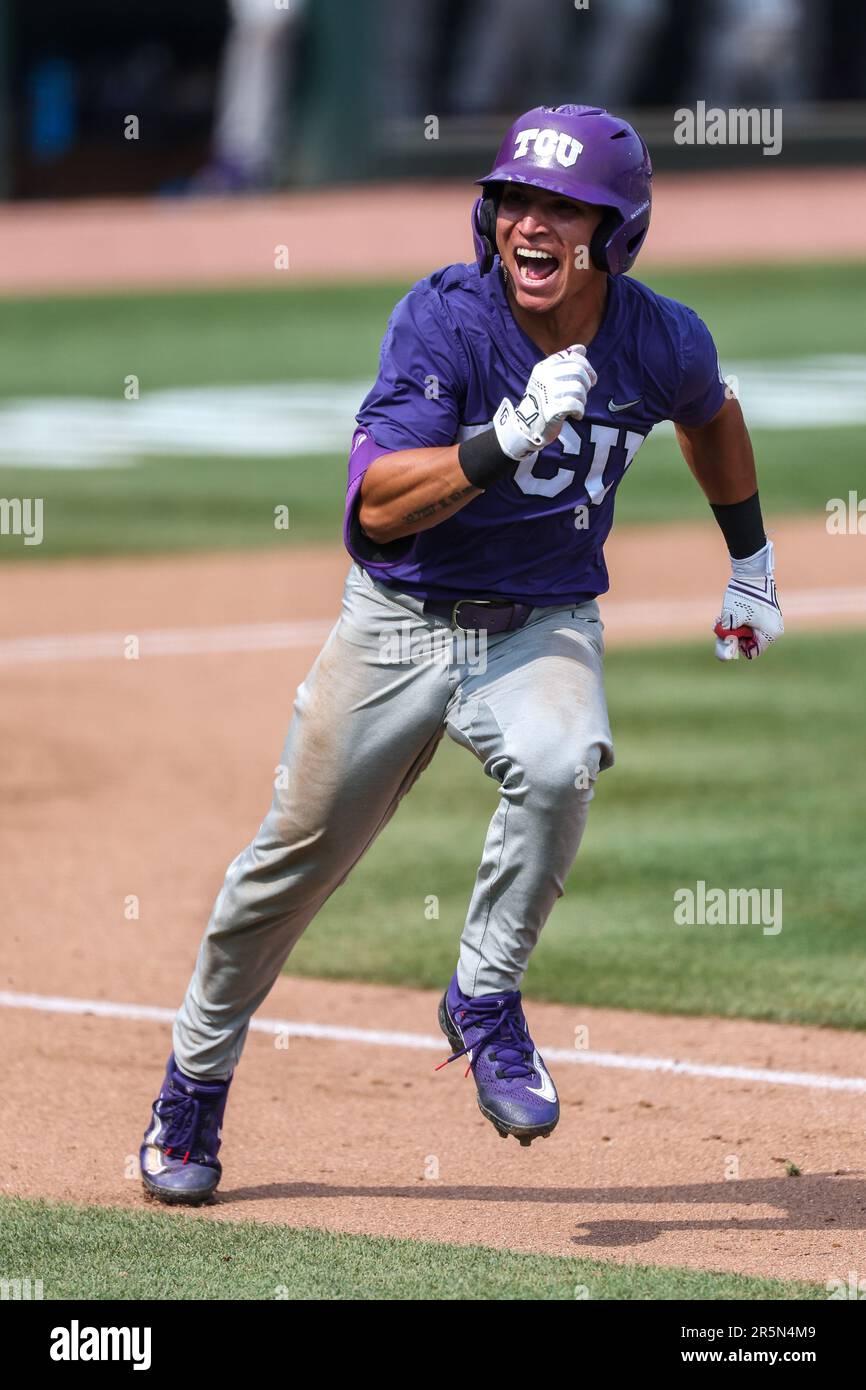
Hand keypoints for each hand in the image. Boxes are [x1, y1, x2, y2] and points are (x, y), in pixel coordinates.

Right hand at [493, 345, 596, 460]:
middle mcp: (545, 378)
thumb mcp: (549, 377)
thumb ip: (564, 361)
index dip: (586, 366)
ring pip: (579, 389)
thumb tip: (581, 348)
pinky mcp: (552, 410)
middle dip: (587, 383)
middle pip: (578, 371)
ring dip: (583, 399)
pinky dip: (580, 411)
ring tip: (576, 405)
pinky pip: (576, 405)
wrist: (528, 425)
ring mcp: (548, 393)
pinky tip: (575, 414)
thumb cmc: (542, 400)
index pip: (572, 357)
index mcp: (544, 367)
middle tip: (584, 393)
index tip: (590, 378)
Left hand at [714, 540, 783, 660]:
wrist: (751, 571)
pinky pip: (751, 622)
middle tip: (721, 624)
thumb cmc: (742, 596)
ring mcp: (771, 620)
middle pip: (749, 642)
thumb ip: (727, 638)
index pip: (751, 652)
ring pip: (748, 632)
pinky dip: (739, 620)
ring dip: (734, 627)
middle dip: (734, 635)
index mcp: (770, 634)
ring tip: (722, 617)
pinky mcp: (766, 612)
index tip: (728, 634)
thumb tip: (725, 655)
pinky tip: (730, 612)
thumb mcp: (731, 619)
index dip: (736, 646)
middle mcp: (774, 629)